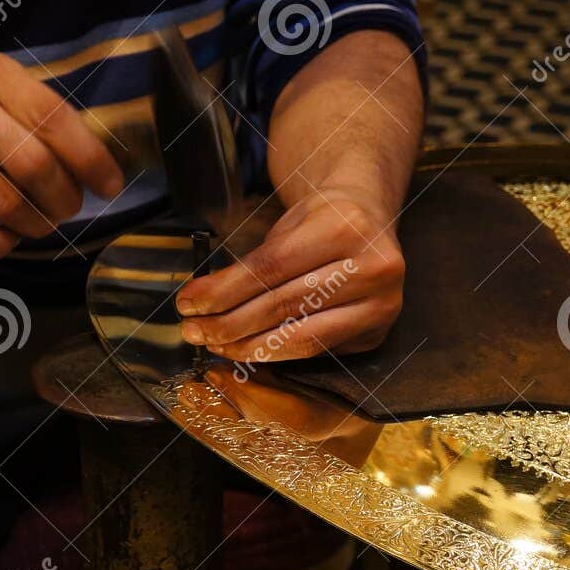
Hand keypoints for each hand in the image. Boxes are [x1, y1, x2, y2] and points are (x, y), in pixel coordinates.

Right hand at [0, 50, 122, 258]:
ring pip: (8, 204)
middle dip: (65, 199)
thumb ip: (40, 114)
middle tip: (69, 208)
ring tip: (42, 222)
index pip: (54, 118)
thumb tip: (101, 163)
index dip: (92, 160)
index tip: (110, 186)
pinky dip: (1, 244)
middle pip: (35, 166)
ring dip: (38, 225)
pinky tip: (7, 234)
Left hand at [173, 187, 403, 361]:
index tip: (189, 303)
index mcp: (344, 226)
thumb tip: (205, 305)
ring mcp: (380, 303)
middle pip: (284, 305)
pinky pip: (318, 349)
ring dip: (250, 346)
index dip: (223, 290)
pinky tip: (251, 349)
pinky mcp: (378, 331)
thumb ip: (256, 262)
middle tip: (194, 330)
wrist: (372, 217)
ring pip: (302, 337)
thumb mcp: (290, 222)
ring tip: (217, 344)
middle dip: (230, 323)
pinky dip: (279, 352)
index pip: (270, 268)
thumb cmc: (324, 218)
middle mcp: (371, 266)